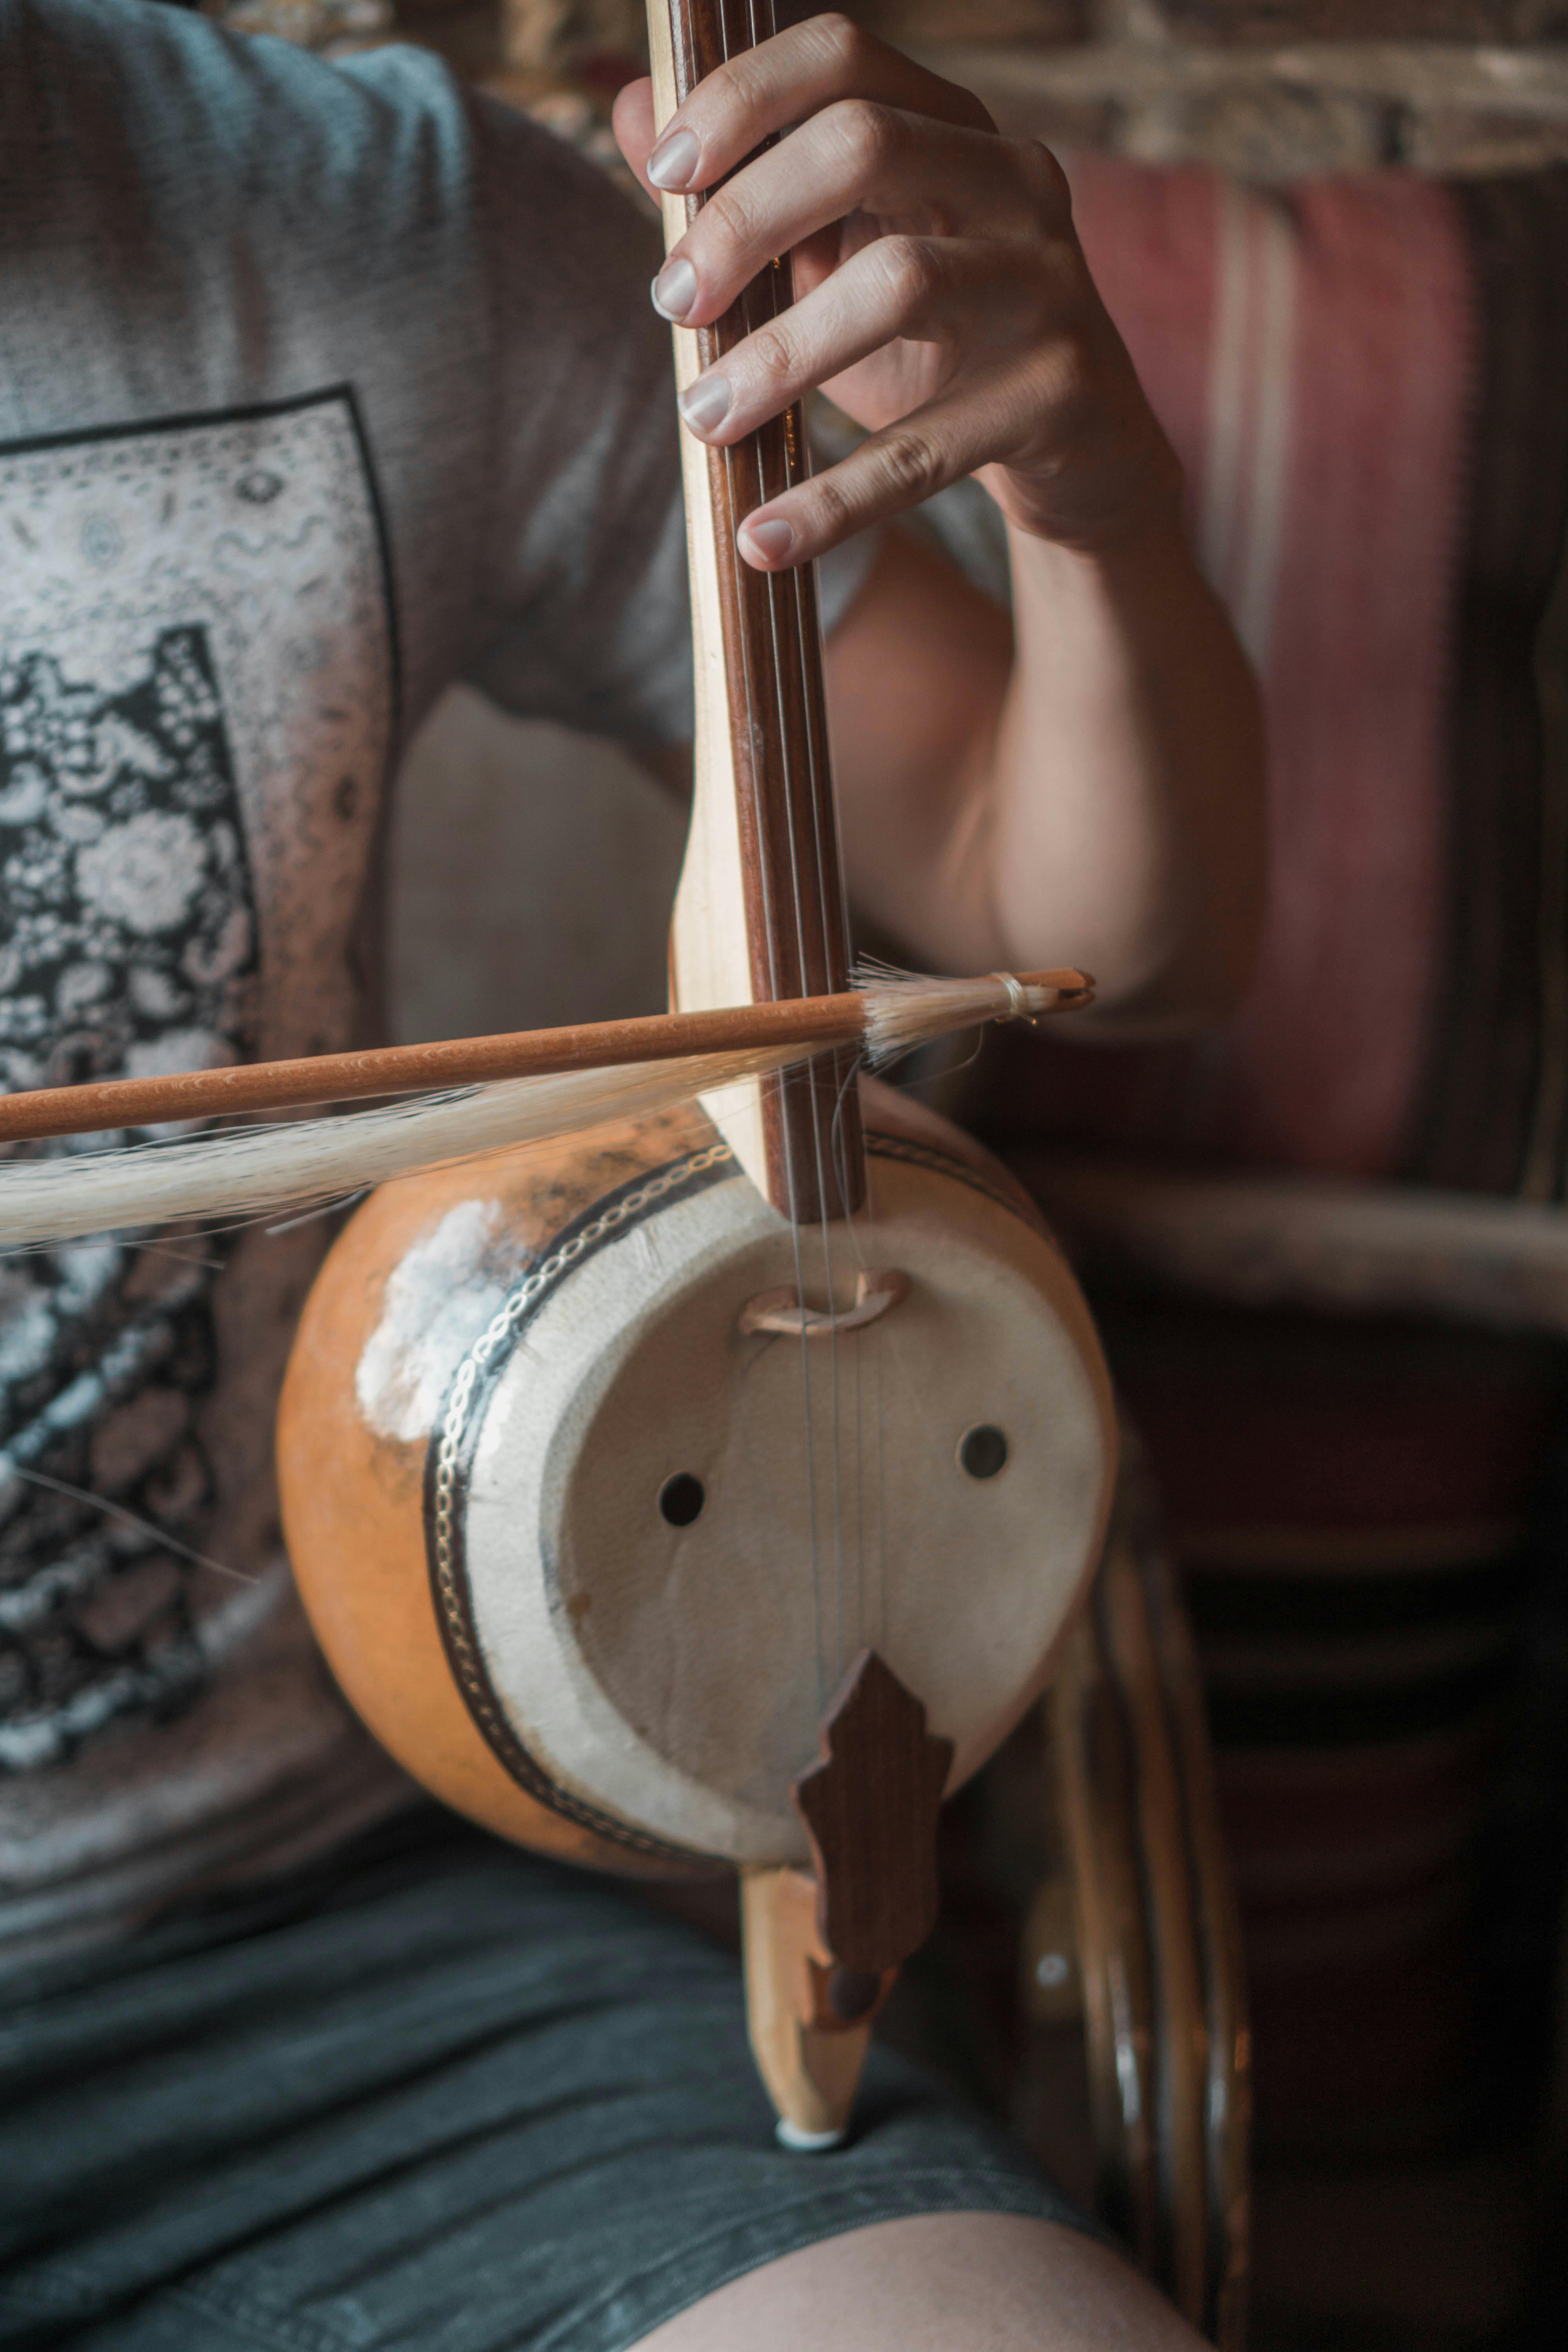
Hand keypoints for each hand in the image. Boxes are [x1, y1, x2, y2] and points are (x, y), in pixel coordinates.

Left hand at [613, 13, 1180, 571]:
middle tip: (672, 303)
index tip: (664, 175)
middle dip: (747, 221)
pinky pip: (928, 451)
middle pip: (864, 145)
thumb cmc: (941, 347)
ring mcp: (1048, 285)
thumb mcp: (840, 264)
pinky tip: (764, 537)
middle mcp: (1015, 183)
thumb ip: (746, 195)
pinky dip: (835, 500)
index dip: (743, 99)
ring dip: (780, 356)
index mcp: (956, 130)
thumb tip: (625, 109)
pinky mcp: (1060, 393)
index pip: (843, 58)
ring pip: (900, 285)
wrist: (1083, 451)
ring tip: (705, 418)